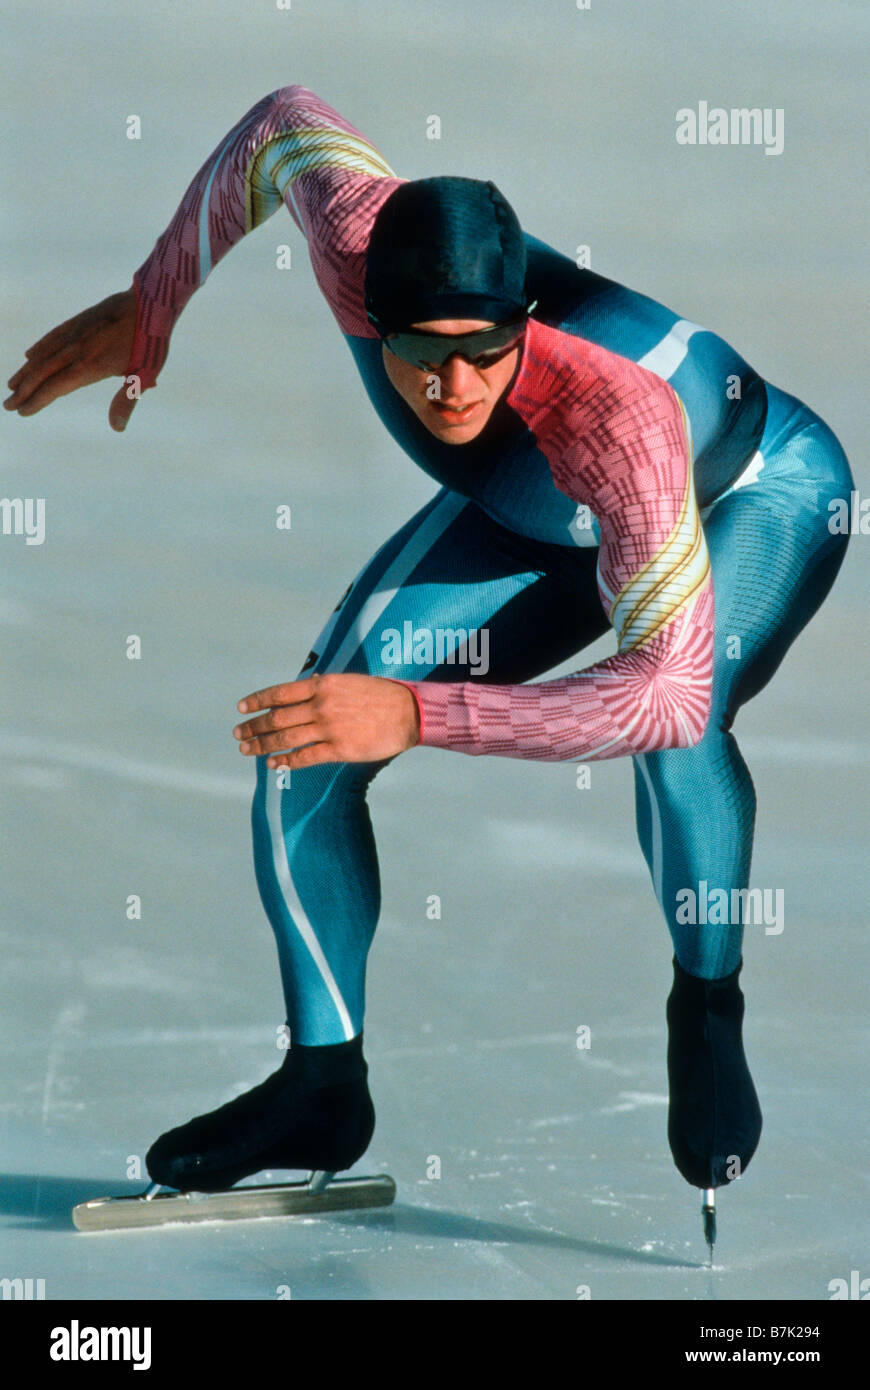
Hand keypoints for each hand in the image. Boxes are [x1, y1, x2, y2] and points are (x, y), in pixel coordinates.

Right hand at [5, 286, 139, 430]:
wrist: (149, 301)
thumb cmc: (150, 341)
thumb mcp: (143, 375)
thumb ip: (126, 401)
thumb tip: (117, 428)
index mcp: (90, 366)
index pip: (55, 388)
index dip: (37, 401)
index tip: (23, 412)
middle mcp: (76, 349)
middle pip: (42, 373)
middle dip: (24, 391)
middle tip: (8, 405)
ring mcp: (74, 333)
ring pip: (43, 355)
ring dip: (26, 371)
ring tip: (12, 385)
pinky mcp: (78, 321)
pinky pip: (52, 337)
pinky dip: (39, 348)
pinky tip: (30, 355)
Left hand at [234, 673, 420, 768]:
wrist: (408, 712)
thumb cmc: (380, 695)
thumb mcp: (348, 681)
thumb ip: (324, 685)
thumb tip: (306, 682)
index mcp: (322, 685)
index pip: (279, 693)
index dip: (257, 701)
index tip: (241, 708)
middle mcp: (321, 705)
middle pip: (276, 717)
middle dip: (254, 727)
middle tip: (238, 734)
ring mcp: (329, 728)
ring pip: (285, 738)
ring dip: (262, 745)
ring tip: (246, 750)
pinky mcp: (340, 749)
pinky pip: (305, 757)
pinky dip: (286, 761)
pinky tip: (274, 763)